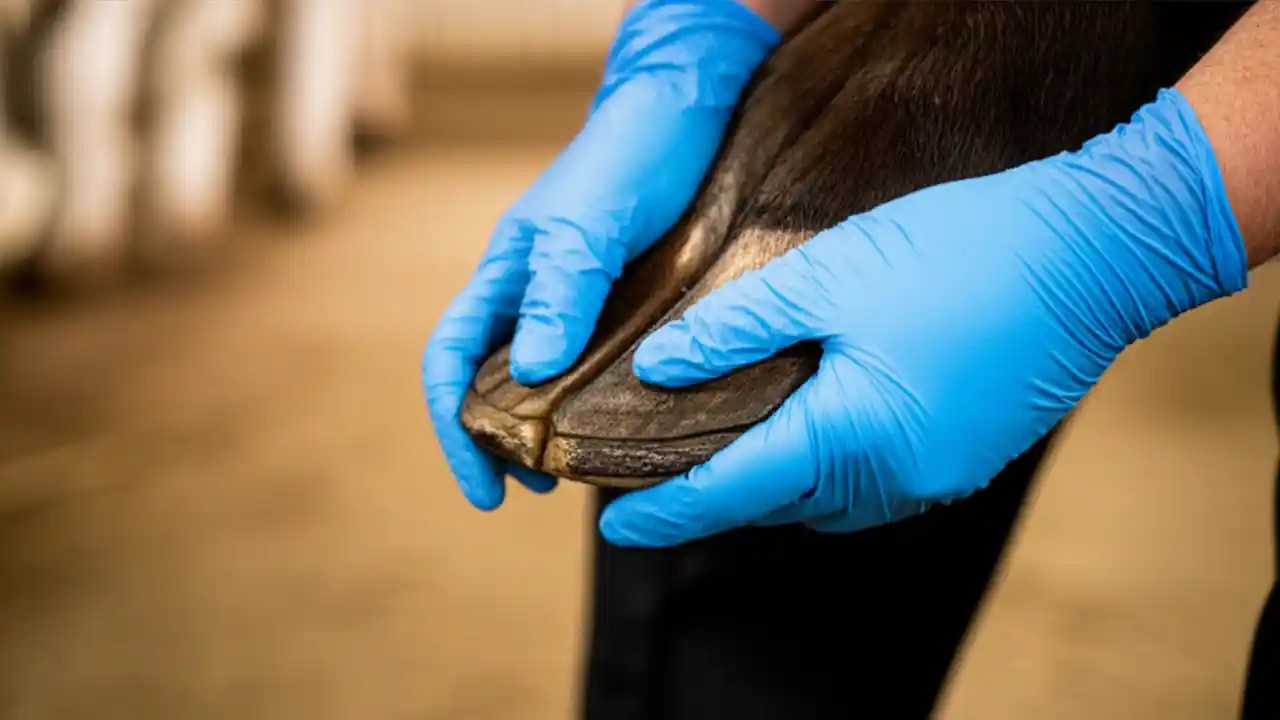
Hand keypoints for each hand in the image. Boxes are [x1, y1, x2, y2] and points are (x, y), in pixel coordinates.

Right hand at [423, 0, 779, 509]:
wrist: (687, 113)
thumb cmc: (628, 157)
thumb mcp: (589, 224)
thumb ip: (561, 292)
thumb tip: (536, 376)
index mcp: (505, 275)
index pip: (450, 360)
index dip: (454, 428)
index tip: (485, 491)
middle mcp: (534, 296)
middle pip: (492, 383)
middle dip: (500, 443)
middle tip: (537, 490)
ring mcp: (580, 304)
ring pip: (546, 384)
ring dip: (550, 432)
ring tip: (577, 473)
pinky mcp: (627, 307)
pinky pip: (600, 369)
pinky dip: (598, 407)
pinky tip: (623, 430)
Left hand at [600, 88, 1248, 545]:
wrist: (1097, 251)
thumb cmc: (961, 250)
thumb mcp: (830, 274)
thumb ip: (736, 327)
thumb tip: (659, 368)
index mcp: (852, 435)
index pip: (733, 491)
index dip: (668, 513)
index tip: (615, 528)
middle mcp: (895, 477)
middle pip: (778, 505)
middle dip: (714, 499)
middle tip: (658, 482)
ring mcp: (938, 476)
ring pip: (827, 504)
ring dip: (772, 489)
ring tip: (725, 458)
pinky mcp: (967, 460)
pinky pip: (873, 491)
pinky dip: (826, 476)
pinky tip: (811, 437)